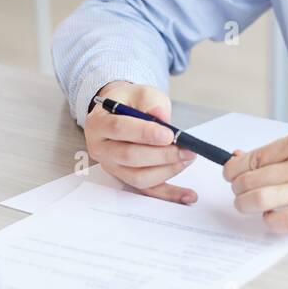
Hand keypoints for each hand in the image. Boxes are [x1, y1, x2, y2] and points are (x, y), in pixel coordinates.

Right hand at [83, 81, 196, 203]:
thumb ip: (151, 101)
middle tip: (185, 149)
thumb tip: (161, 116)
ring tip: (187, 158)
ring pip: (138, 177)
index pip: (119, 129)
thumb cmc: (130, 103)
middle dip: (161, 154)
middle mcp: (101, 149)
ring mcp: (112, 167)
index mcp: (99, 124)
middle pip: (128, 156)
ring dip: (167, 170)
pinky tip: (188, 195)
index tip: (169, 134)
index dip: (145, 133)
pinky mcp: (126, 178)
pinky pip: (147, 190)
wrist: (120, 113)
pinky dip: (169, 194)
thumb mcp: (140, 93)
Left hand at [221, 128, 287, 231]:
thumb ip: (283, 149)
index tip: (231, 174)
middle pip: (251, 179)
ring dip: (244, 205)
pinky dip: (270, 220)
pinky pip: (283, 220)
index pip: (253, 157)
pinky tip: (271, 217)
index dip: (235, 168)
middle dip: (237, 188)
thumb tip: (243, 157)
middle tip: (239, 191)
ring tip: (246, 205)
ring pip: (259, 199)